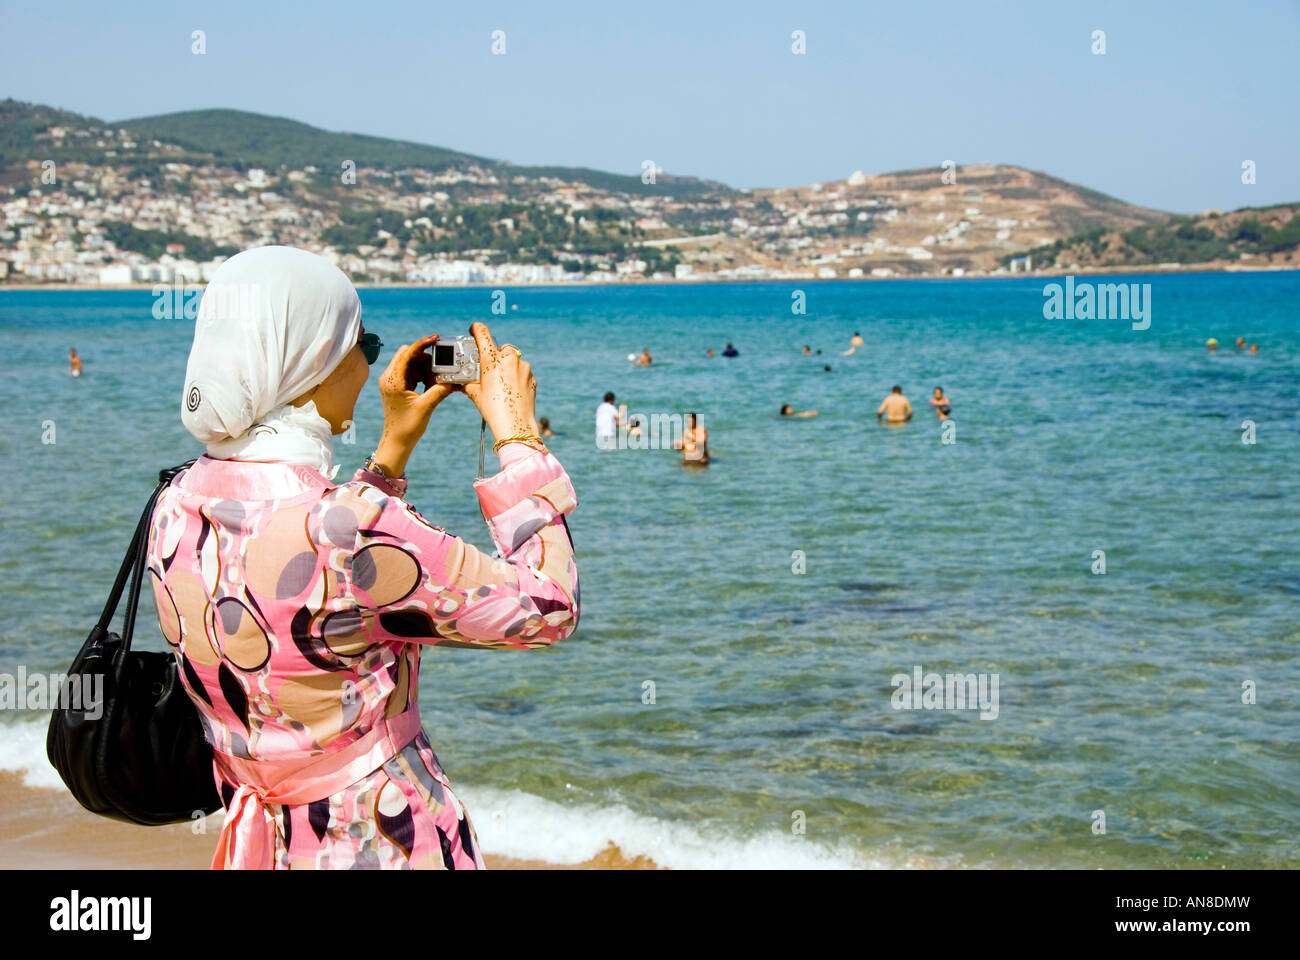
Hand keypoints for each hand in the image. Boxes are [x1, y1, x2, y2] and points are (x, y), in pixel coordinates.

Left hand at [375, 335, 457, 473]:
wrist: (397, 441)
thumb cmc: (407, 427)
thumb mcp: (427, 406)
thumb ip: (440, 390)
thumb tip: (455, 379)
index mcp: (393, 380)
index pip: (407, 353)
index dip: (422, 344)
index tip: (435, 338)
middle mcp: (389, 377)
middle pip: (408, 354)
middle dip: (425, 357)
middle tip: (439, 366)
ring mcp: (392, 381)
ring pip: (410, 362)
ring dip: (425, 366)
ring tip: (436, 379)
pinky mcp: (397, 385)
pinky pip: (411, 371)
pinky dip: (422, 374)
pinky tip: (431, 383)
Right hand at [461, 322, 538, 441]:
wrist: (515, 424)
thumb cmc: (492, 408)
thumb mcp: (475, 393)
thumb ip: (468, 382)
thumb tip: (460, 381)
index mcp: (492, 359)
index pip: (483, 334)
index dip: (477, 329)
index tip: (474, 328)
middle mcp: (509, 359)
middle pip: (501, 348)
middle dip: (495, 356)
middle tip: (489, 370)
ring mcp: (523, 367)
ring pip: (513, 360)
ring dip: (507, 367)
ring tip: (501, 385)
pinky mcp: (532, 376)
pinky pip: (522, 371)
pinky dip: (516, 377)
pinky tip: (512, 390)